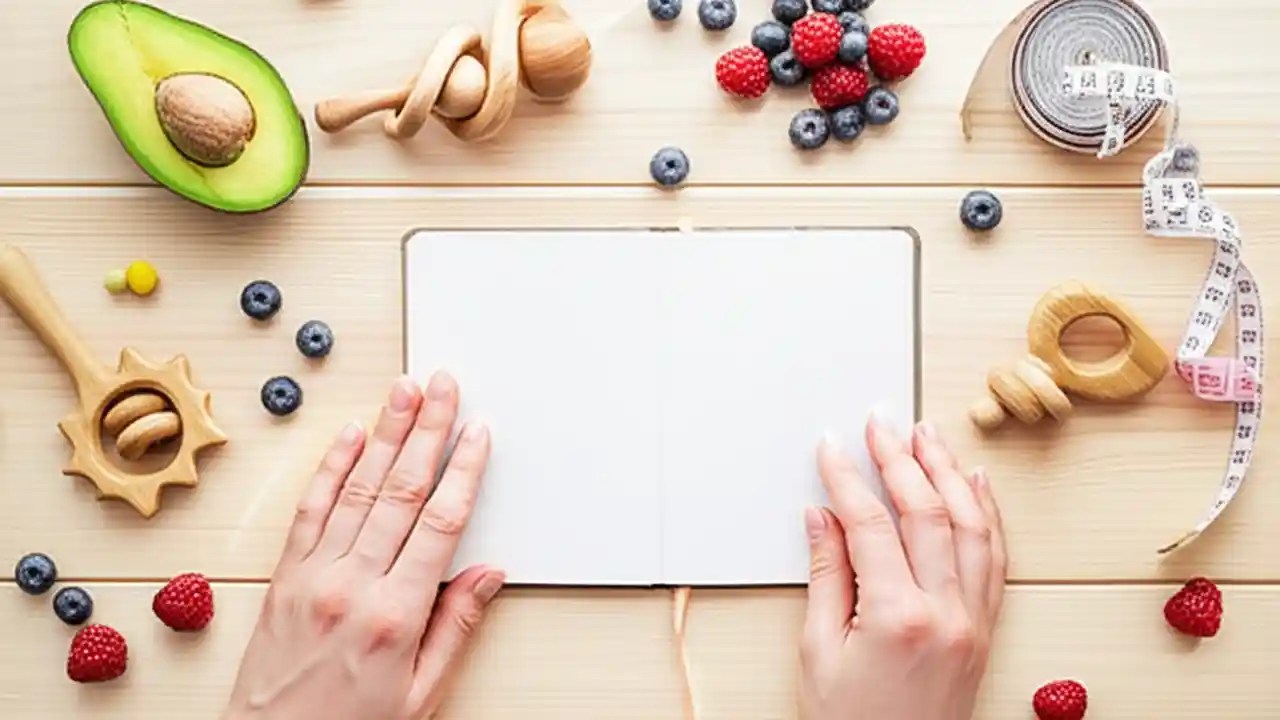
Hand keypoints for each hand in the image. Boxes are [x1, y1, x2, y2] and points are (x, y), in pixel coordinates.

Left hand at [224, 373, 502, 719]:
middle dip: (429, 430)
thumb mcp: (421, 694)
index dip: (464, 470)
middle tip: (445, 386)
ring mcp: (314, 575)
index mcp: (396, 615)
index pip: (440, 523)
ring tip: (404, 391)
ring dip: (385, 433)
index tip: (479, 434)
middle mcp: (354, 585)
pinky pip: (311, 509)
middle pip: (401, 490)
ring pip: (358, 488)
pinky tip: (350, 434)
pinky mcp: (285, 576)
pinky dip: (331, 467)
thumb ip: (456, 627)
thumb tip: (489, 574)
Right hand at [800, 417, 1006, 719]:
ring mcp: (973, 620)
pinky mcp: (985, 630)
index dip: (846, 478)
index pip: (869, 524)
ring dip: (948, 473)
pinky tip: (974, 483)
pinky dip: (986, 514)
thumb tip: (822, 518)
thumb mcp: (820, 653)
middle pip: (926, 512)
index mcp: (897, 617)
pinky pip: (995, 558)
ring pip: (970, 525)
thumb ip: (826, 577)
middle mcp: (946, 612)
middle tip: (880, 422)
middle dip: (900, 459)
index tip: (831, 446)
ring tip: (927, 436)